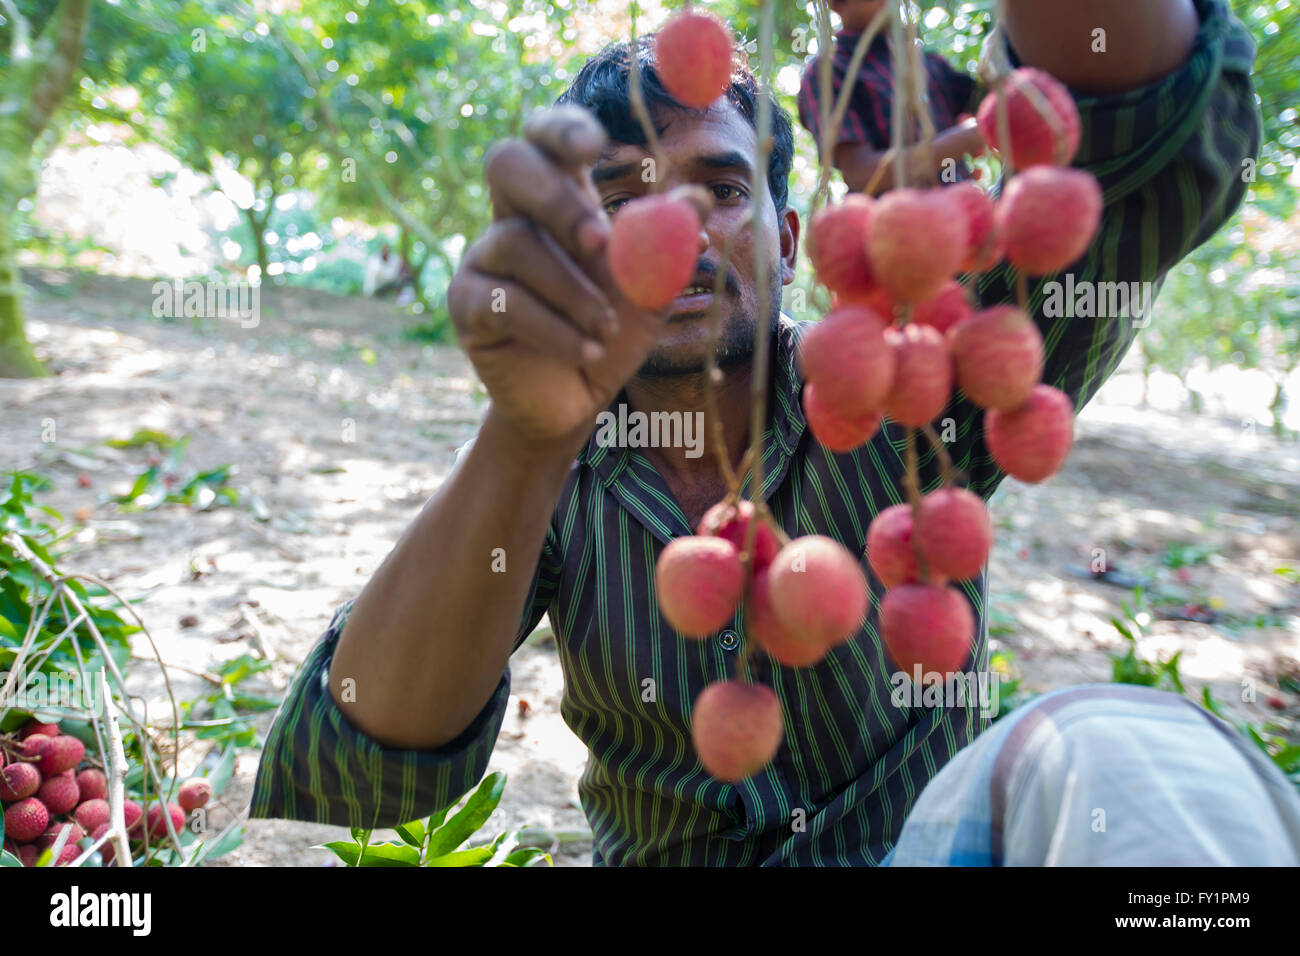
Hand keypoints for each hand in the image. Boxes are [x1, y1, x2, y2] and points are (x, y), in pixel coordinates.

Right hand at [447, 105, 670, 443]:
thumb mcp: (651, 291)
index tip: (593, 146)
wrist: (576, 402)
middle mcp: (513, 216)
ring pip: (517, 245)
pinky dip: (555, 329)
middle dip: (556, 198)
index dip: (562, 129)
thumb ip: (669, 246)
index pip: (545, 137)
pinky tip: (588, 350)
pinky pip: (505, 302)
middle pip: (508, 164)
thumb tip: (697, 200)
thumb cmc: (610, 333)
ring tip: (608, 329)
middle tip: (600, 242)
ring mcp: (483, 257)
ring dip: (573, 292)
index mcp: (559, 199)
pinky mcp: (467, 304)